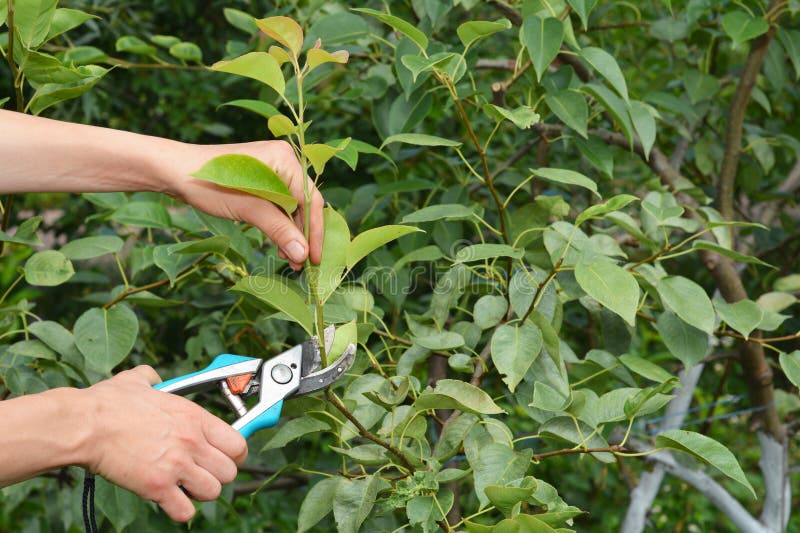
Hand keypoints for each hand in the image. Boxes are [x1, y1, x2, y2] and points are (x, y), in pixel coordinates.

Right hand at [82, 366, 247, 521]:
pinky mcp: (157, 487)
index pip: (238, 443)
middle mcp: (192, 441)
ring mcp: (177, 465)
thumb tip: (150, 377)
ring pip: (213, 492)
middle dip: (218, 476)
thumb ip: (152, 378)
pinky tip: (169, 501)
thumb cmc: (108, 403)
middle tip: (201, 474)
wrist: (85, 425)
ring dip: (200, 493)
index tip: (226, 457)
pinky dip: (180, 510)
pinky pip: (185, 511)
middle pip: (230, 471)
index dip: (235, 454)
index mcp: (194, 417)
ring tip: (184, 487)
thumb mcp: (138, 381)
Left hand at [166, 140, 323, 269]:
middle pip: (304, 205)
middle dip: (303, 235)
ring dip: (291, 234)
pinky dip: (279, 226)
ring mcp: (273, 171)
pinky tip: (280, 246)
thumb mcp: (249, 209)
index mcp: (285, 159)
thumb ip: (279, 230)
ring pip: (291, 209)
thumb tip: (303, 255)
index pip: (311, 200)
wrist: (176, 173)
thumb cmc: (211, 185)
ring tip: (290, 260)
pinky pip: (278, 206)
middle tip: (303, 264)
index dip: (314, 232)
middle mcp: (284, 162)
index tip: (315, 258)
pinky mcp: (261, 182)